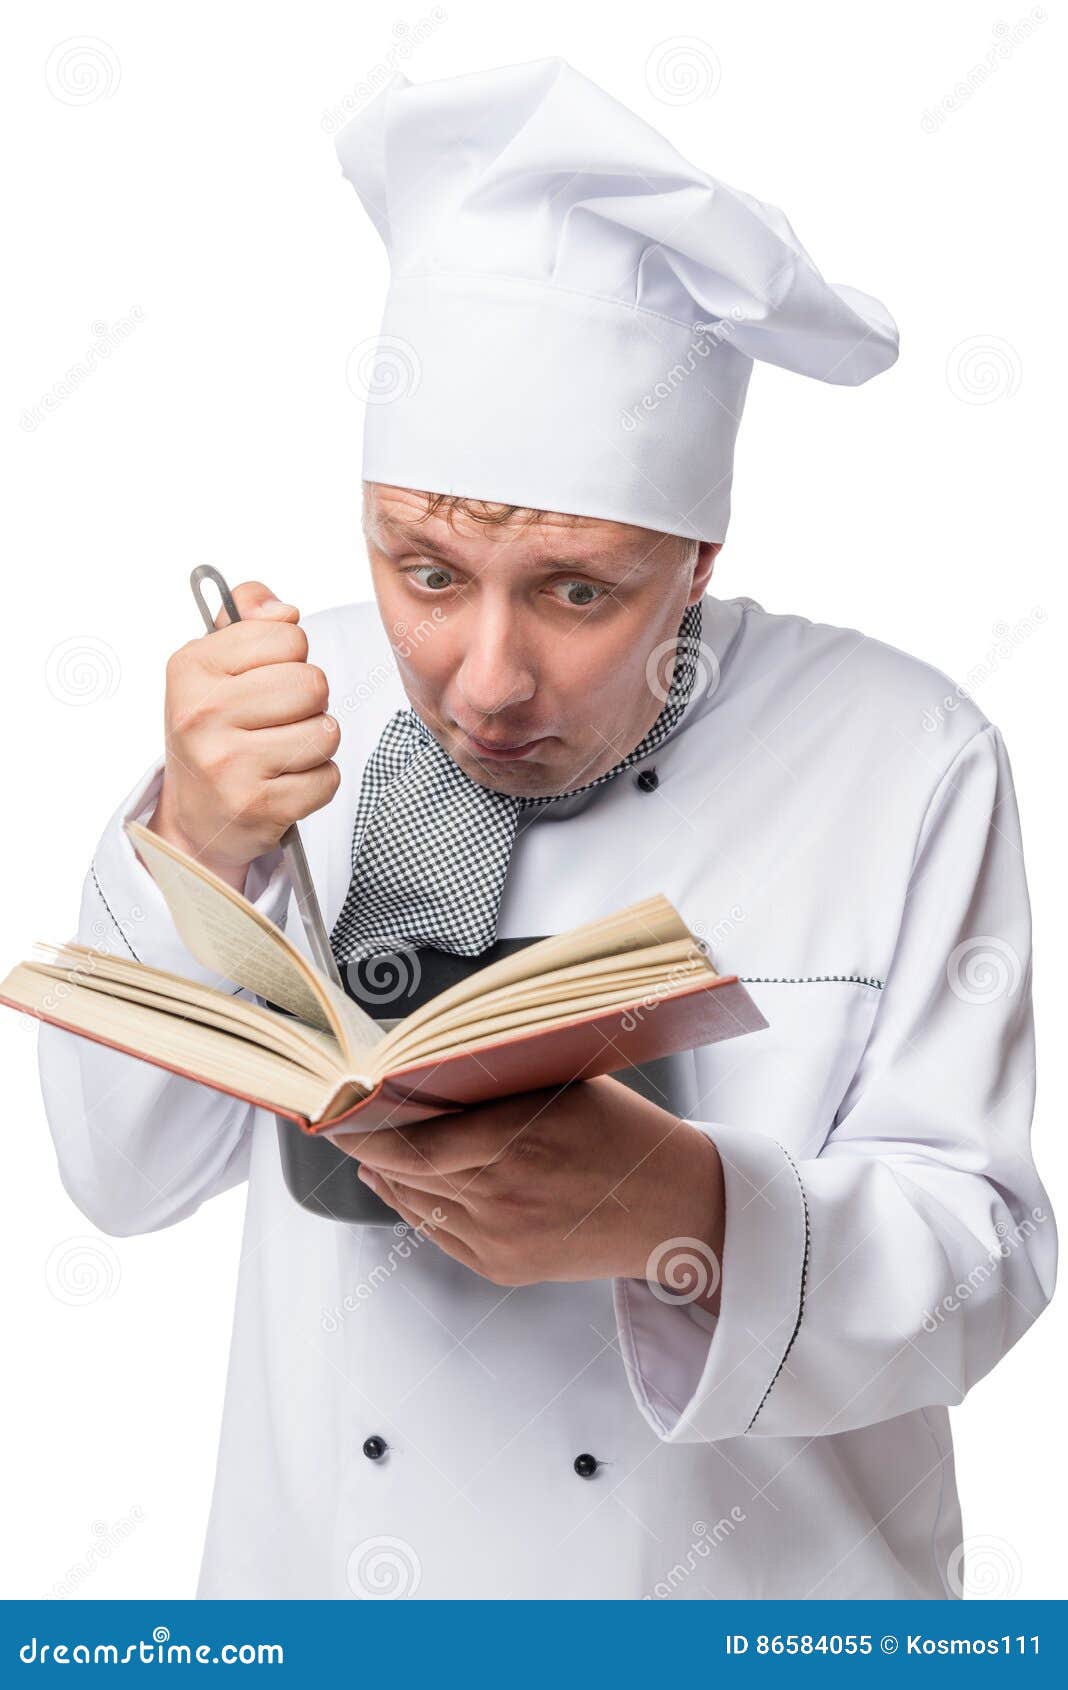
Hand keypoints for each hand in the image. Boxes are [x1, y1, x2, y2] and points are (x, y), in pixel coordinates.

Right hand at [146, 581, 340, 888]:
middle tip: (280, 718)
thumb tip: (284, 610)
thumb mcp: (212, 667)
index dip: (290, 656)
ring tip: (283, 749)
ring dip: (315, 742)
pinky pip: (328, 778)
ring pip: (326, 732)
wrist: (197, 817)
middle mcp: (203, 714)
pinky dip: (317, 781)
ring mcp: (229, 764)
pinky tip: (286, 782)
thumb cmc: (214, 732)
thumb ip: (247, 619)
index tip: (265, 677)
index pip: (286, 635)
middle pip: (312, 683)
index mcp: (191, 668)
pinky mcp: (258, 806)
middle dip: (309, 700)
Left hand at [332, 1075, 724, 1312]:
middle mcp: (506, 1193)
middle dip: (367, 1146)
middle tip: (342, 1122)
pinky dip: (411, 1205)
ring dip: (385, 1175)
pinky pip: (437, 1233)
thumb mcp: (567, 1085)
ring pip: (416, 1203)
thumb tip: (432, 1065)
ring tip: (366, 1151)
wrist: (673, 1209)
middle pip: (406, 1172)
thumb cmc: (625, 1135)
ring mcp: (502, 1237)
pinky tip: (399, 1184)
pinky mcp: (504, 1267)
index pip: (417, 1143)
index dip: (367, 1130)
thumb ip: (501, 1079)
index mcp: (521, 1138)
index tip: (341, 1109)